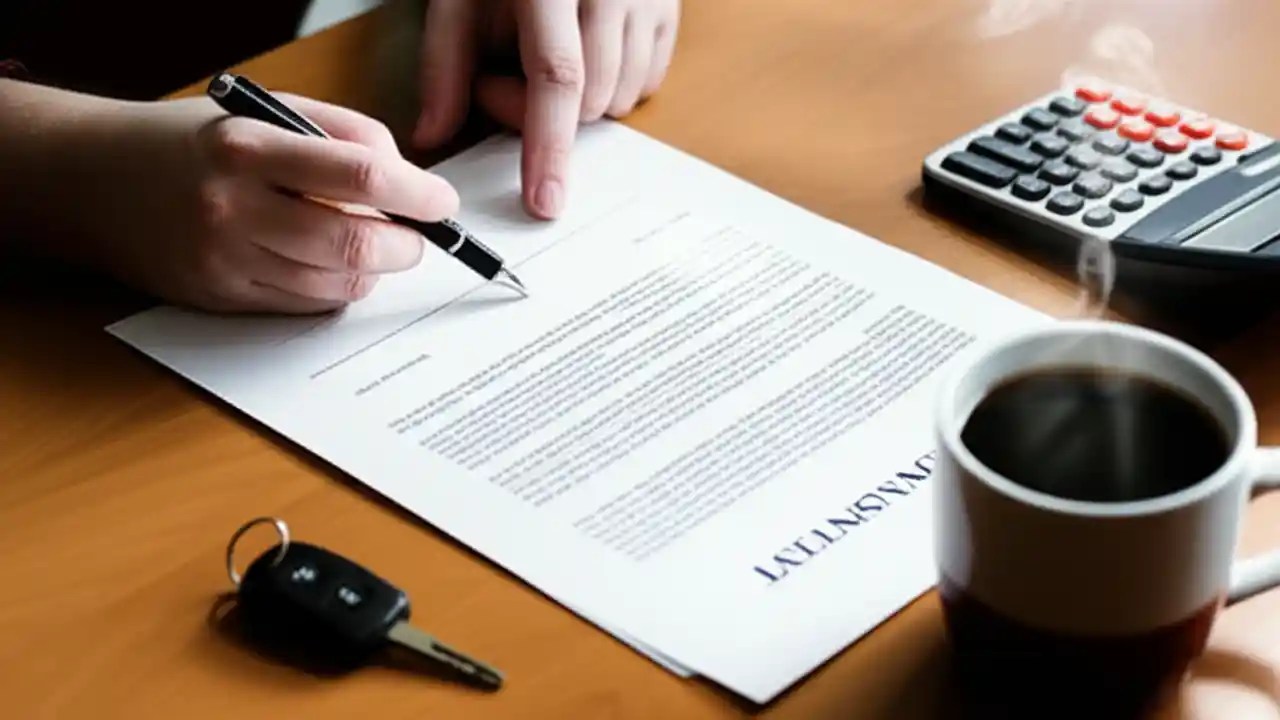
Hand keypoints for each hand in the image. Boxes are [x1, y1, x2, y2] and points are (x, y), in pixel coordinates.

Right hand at [79, 95, 458, 313]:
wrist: (97, 181)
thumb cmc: (195, 143)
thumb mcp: (266, 111)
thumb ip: (343, 135)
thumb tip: (408, 180)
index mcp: (248, 147)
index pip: (359, 174)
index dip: (416, 193)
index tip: (441, 201)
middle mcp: (233, 208)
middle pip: (354, 243)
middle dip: (404, 245)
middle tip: (415, 235)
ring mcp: (225, 260)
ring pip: (337, 285)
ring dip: (373, 270)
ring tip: (369, 243)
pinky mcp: (221, 299)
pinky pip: (306, 306)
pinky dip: (336, 288)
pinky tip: (327, 262)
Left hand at [413, 0, 680, 219]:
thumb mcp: (459, 0)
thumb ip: (444, 66)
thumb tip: (432, 137)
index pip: (558, 78)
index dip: (549, 145)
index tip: (543, 201)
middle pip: (591, 100)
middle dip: (542, 115)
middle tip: (500, 78)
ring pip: (621, 99)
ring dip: (579, 105)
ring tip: (543, 59)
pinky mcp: (669, 10)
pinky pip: (647, 83)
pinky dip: (614, 87)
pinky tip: (585, 55)